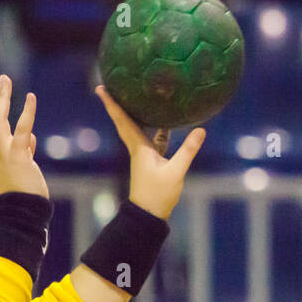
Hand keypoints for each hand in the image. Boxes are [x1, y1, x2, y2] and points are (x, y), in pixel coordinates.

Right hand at [0, 74, 47, 198]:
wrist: (19, 210)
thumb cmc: (21, 191)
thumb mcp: (19, 167)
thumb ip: (22, 151)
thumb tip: (29, 140)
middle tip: (3, 79)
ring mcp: (2, 151)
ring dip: (2, 97)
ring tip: (7, 81)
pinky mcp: (17, 155)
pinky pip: (22, 128)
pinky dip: (27, 111)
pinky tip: (31, 97)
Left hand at [94, 85, 205, 219]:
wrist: (148, 214)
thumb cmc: (158, 194)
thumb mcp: (176, 171)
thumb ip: (188, 150)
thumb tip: (201, 130)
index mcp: (139, 148)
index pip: (122, 121)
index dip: (112, 104)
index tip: (101, 88)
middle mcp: (137, 148)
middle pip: (124, 121)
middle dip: (116, 103)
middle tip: (109, 86)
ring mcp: (143, 154)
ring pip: (136, 128)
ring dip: (133, 114)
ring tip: (135, 98)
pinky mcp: (151, 160)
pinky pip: (151, 138)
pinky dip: (155, 128)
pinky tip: (166, 122)